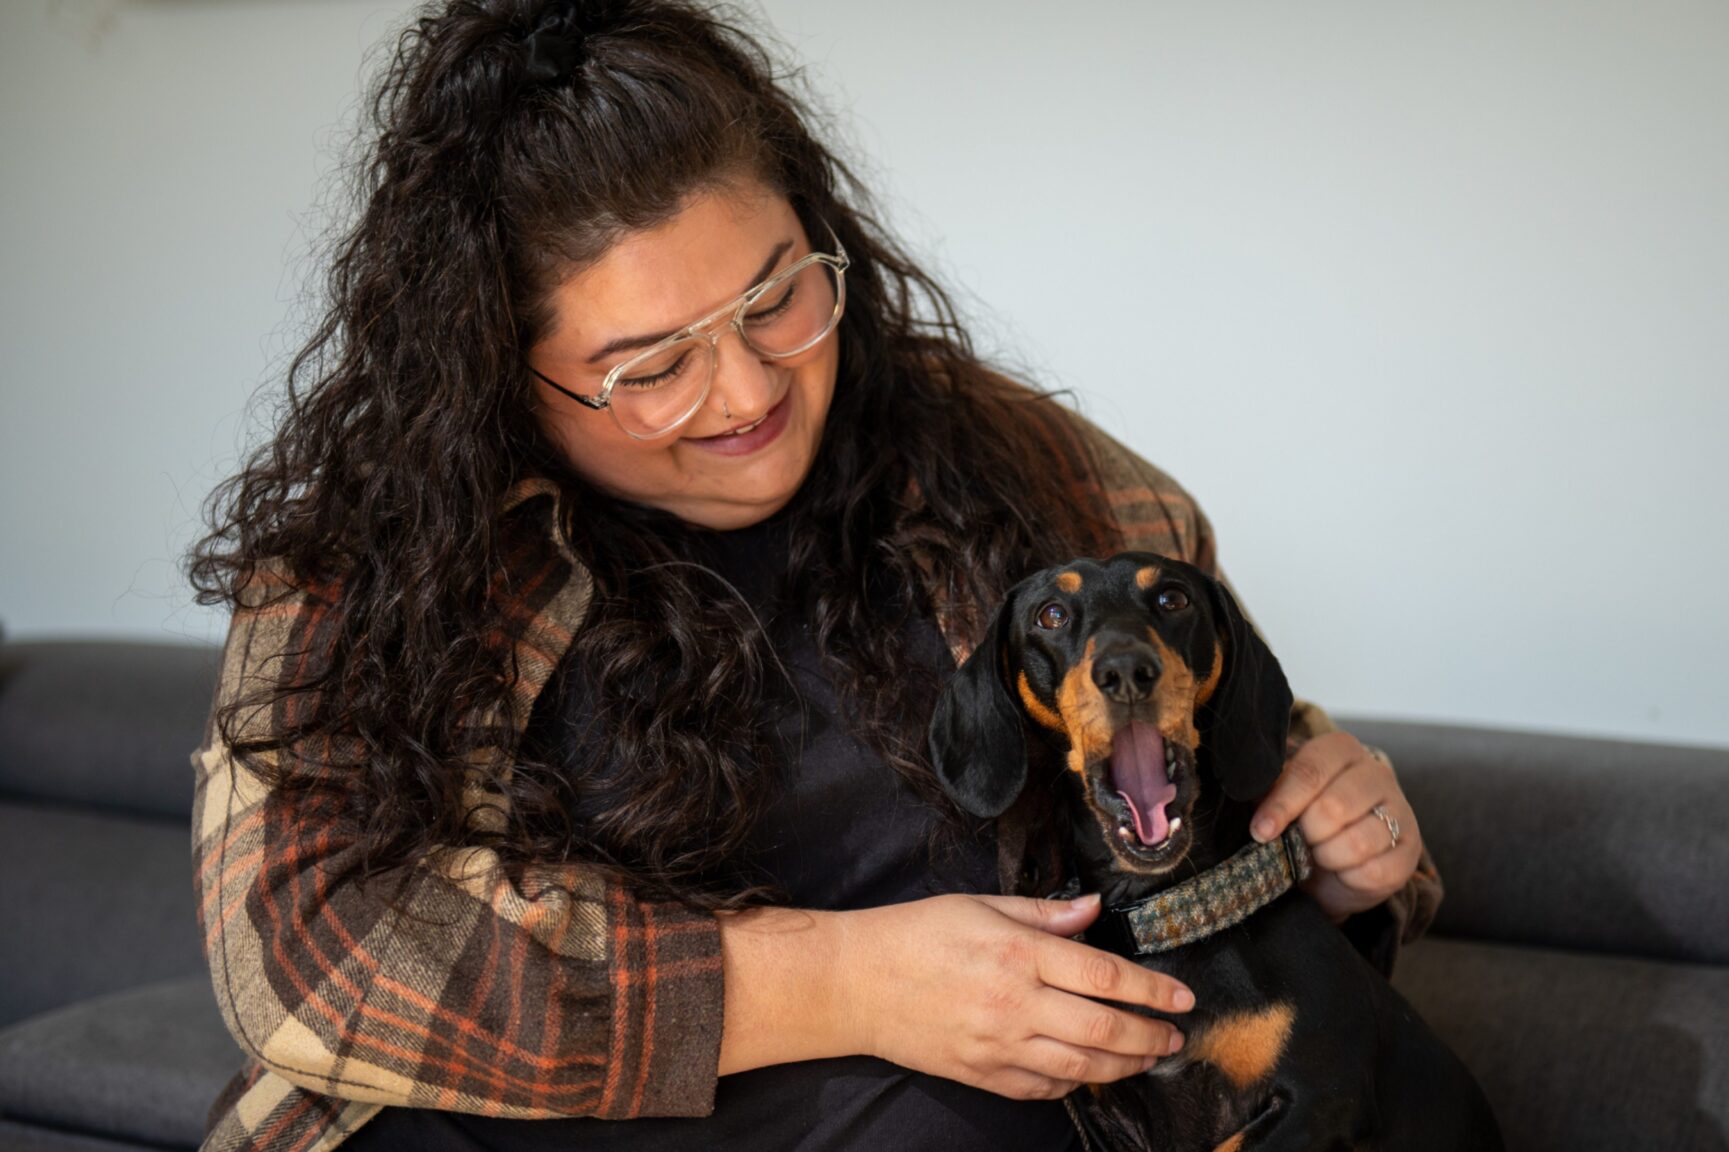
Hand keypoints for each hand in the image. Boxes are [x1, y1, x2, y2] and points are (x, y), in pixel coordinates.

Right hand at [836, 892, 1194, 1099]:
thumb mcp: (981, 905)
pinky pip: (1044, 1087)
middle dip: (1150, 1034)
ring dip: (1124, 1064)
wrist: (858, 983)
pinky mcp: (983, 1074)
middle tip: (1175, 1034)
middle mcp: (1014, 1003)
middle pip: (1103, 1028)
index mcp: (1018, 953)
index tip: (1182, 997)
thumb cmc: (917, 934)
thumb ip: (1044, 913)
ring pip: (1081, 1065)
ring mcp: (999, 1045)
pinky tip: (1093, 1073)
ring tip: (1148, 1055)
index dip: (1151, 989)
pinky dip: (1076, 1082)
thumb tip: (1094, 910)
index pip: (1104, 976)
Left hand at [1249, 730, 1422, 922]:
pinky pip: (1374, 872)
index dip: (1282, 805)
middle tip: (1301, 841)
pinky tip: (1343, 869)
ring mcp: (1401, 811)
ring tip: (1320, 853)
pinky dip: (1349, 878)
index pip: (1309, 772)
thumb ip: (1264, 788)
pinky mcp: (1410, 851)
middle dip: (1307, 835)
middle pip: (1333, 808)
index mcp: (1340, 749)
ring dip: (1327, 857)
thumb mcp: (1280, 798)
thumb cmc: (1301, 819)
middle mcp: (1377, 773)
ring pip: (1356, 843)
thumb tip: (1241, 783)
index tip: (1261, 831)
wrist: (1332, 861)